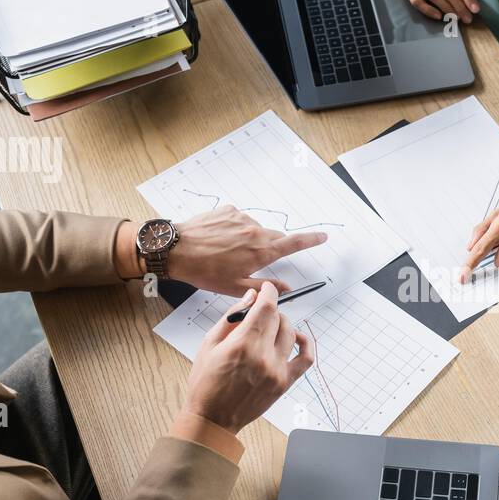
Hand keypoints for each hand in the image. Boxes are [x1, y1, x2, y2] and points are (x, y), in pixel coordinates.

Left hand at [166, 205, 326, 295]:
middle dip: (268, 249)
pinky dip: (235, 230)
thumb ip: (265, 287)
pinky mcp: (228, 210)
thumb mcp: (235, 287)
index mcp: (260, 252)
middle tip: (249, 261)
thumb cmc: (203, 271)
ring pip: (256, 230)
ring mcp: (241, 218)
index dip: (311, 240)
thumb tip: (286, 289)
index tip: (323, 236)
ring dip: (249, 240)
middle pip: (274, 238)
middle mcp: (255, 232)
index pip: (294, 243)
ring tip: (226, 252)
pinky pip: (240, 220)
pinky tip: (219, 240)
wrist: (175, 249)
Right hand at [181, 281, 314, 434]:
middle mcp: (263, 356)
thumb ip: (231, 317)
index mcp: (242, 344)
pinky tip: (296, 338)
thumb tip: (250, 297)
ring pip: (291, 333)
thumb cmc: (205, 383)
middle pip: (279, 318)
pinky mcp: (285, 382)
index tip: (267, 288)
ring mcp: (277, 370)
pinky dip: (305, 344)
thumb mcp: (209, 344)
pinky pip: (306, 359)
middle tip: (259, 313)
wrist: (213, 419)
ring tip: (269, 328)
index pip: (266, 307)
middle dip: (270, 310)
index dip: (269, 292)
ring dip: (282, 324)